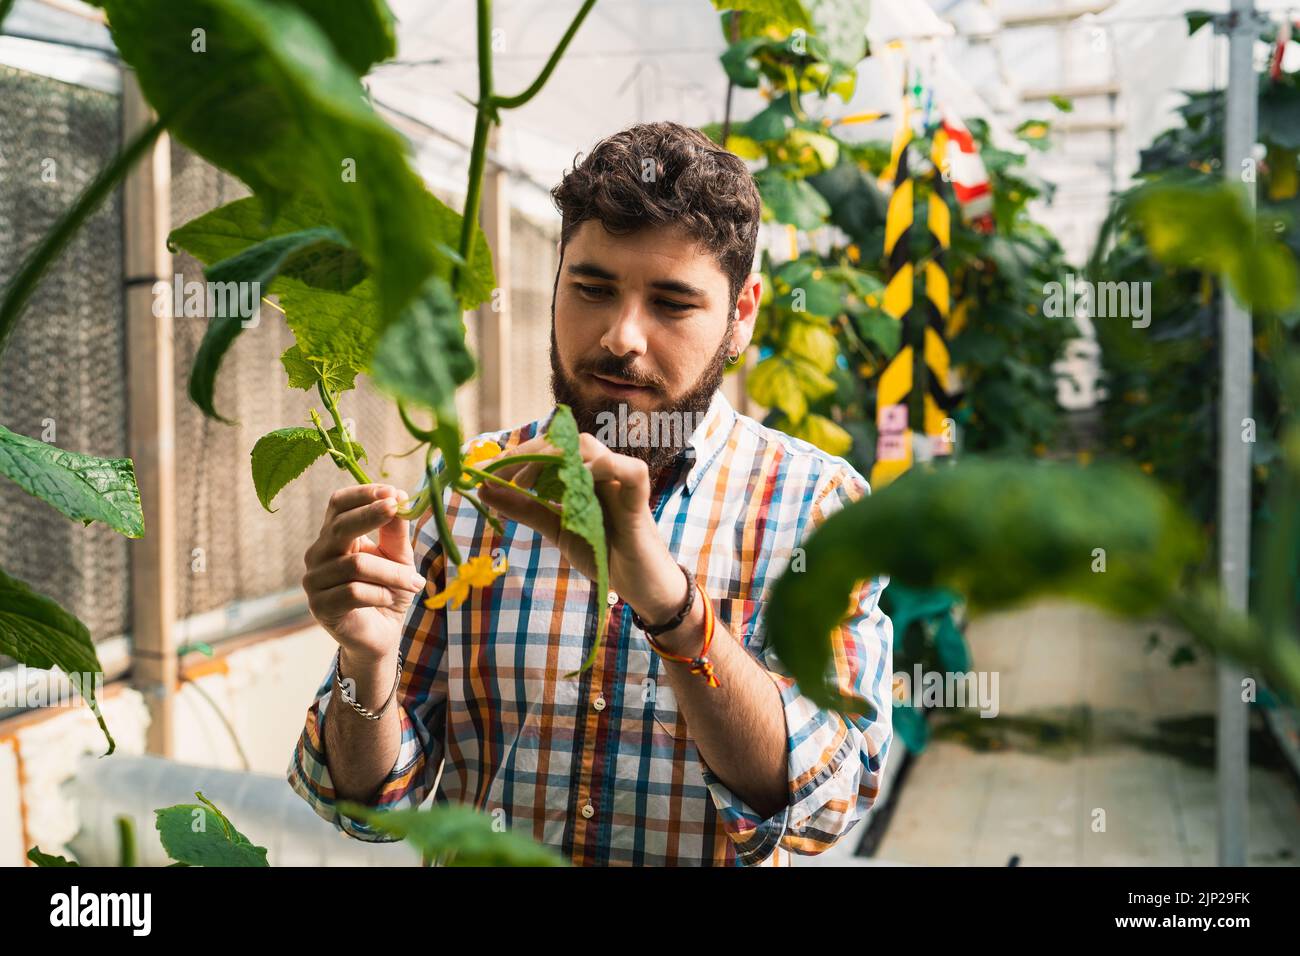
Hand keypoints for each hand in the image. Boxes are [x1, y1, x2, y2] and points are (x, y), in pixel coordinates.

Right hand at [302, 484, 426, 664]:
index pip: (338, 504)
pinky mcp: (320, 606)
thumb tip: (398, 497)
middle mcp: (318, 553)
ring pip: (356, 565)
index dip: (363, 494)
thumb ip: (395, 530)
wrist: (381, 634)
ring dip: (392, 573)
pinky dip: (381, 594)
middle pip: (340, 526)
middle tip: (397, 508)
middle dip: (371, 515)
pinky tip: (391, 599)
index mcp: (334, 535)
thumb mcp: (398, 556)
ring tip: (414, 582)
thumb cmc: (388, 590)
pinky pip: (354, 592)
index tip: (392, 492)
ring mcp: (314, 580)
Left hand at [476, 432, 683, 614]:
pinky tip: (576, 481)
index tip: (487, 471)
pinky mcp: (640, 498)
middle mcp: (602, 471)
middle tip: (501, 477)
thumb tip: (485, 489)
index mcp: (583, 474)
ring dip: (554, 459)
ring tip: (529, 485)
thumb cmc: (604, 553)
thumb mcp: (558, 529)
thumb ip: (526, 509)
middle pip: (566, 441)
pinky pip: (628, 470)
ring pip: (590, 448)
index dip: (519, 453)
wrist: (639, 586)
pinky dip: (603, 467)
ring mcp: (620, 481)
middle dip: (529, 455)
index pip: (551, 447)